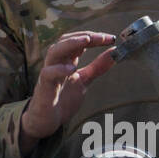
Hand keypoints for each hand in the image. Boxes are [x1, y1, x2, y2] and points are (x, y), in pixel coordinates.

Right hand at [21, 32, 116, 150]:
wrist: (46, 120)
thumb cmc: (62, 99)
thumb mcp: (84, 80)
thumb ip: (98, 67)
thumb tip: (114, 52)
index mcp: (66, 59)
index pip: (79, 41)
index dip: (95, 37)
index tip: (111, 39)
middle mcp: (56, 62)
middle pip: (66, 41)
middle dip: (85, 36)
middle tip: (102, 37)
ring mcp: (49, 73)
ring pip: (54, 52)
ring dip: (70, 44)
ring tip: (86, 41)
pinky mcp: (44, 87)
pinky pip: (48, 74)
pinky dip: (58, 69)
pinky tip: (71, 68)